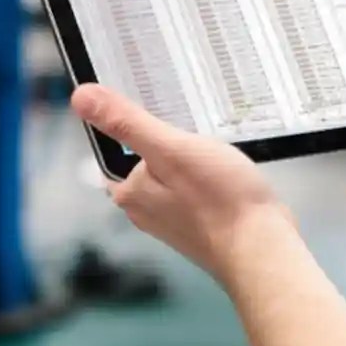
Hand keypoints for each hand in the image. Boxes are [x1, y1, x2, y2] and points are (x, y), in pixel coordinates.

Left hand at [71, 84, 295, 280]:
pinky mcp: (198, 223)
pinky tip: (223, 170)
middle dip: (167, 139)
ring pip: (172, 172)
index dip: (133, 122)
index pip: (114, 145)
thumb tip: (82, 98)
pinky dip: (205, 174)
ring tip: (212, 149)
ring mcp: (172, 219)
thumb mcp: (172, 148)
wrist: (262, 247)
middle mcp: (145, 209)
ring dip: (189, 156)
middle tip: (194, 128)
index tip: (156, 107)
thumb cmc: (222, 201)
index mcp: (129, 191)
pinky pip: (192, 187)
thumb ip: (127, 123)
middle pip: (146, 157)